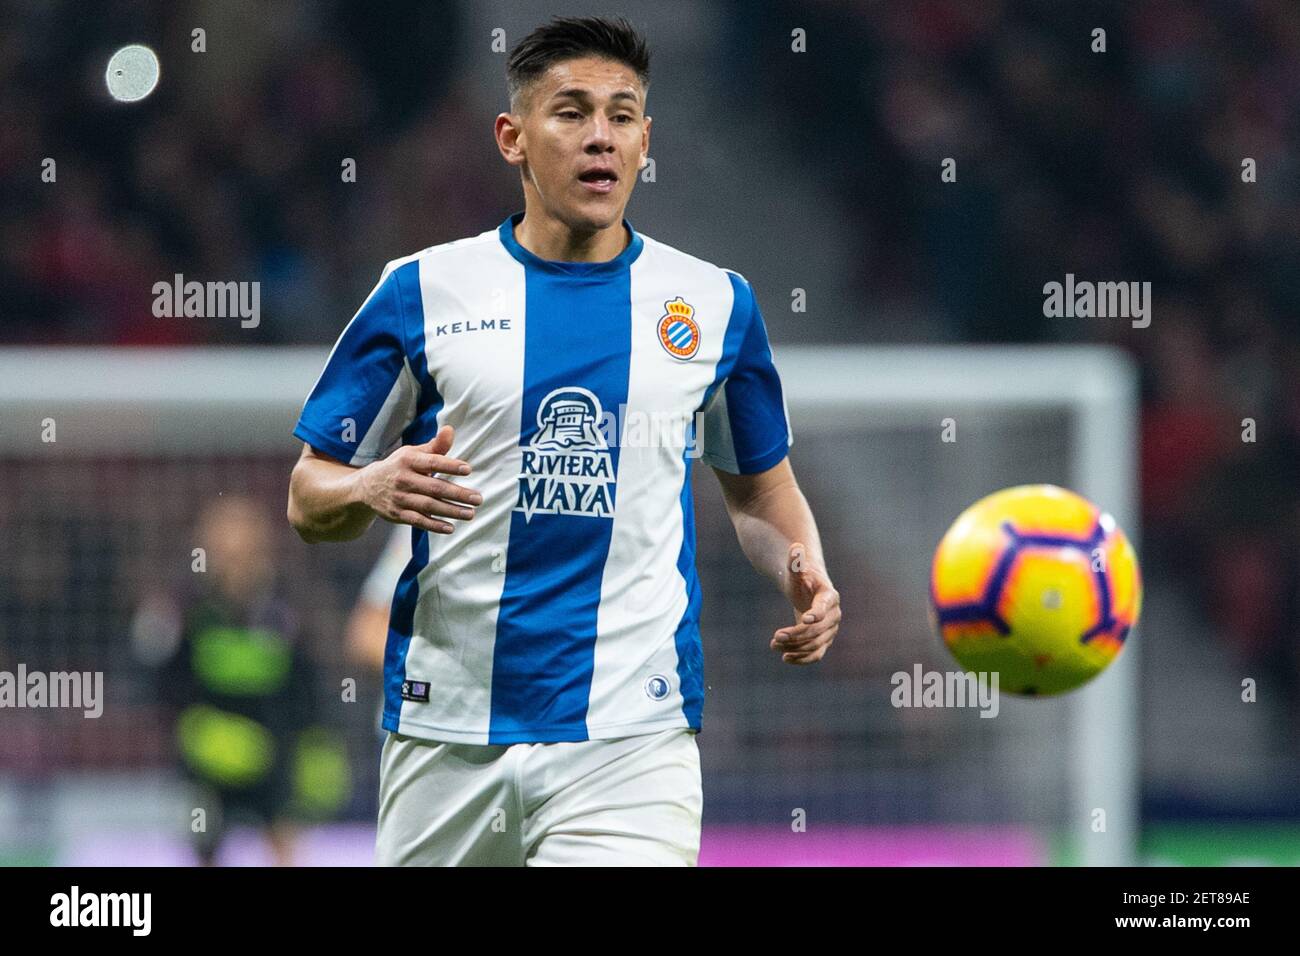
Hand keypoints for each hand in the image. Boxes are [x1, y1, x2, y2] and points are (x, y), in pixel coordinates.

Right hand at [359, 425, 482, 533]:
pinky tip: (450, 527)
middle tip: (478, 498)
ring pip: (428, 506)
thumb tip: (451, 430)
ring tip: (470, 513)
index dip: (450, 465)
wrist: (366, 487)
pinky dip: (434, 525)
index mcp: (408, 460)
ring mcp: (400, 498)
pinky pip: (418, 521)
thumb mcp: (413, 453)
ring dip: (451, 511)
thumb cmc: (399, 466)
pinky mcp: (398, 514)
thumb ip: (435, 446)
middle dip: (458, 494)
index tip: (468, 469)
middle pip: (434, 487)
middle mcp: (403, 479)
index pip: (432, 462)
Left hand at [771, 542, 839, 664]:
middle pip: (818, 630)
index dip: (816, 614)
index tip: (804, 619)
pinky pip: (816, 655)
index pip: (825, 608)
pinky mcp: (823, 641)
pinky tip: (785, 658)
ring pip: (816, 644)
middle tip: (775, 637)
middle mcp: (834, 615)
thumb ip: (795, 561)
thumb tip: (796, 547)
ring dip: (795, 648)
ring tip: (774, 645)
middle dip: (797, 635)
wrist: (807, 591)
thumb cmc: (802, 578)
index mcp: (830, 597)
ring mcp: (830, 630)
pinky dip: (802, 659)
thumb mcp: (796, 570)